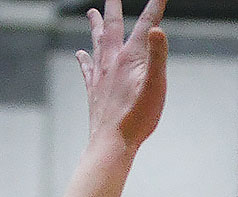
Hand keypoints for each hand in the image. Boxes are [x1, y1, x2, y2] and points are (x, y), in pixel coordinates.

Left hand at [76, 0, 167, 149]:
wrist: (112, 141)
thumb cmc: (137, 118)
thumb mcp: (156, 87)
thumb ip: (158, 57)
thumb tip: (157, 29)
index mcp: (130, 58)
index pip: (146, 25)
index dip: (155, 7)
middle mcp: (112, 61)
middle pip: (112, 26)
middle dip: (114, 7)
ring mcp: (101, 75)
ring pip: (97, 42)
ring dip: (96, 26)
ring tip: (91, 12)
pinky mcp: (94, 90)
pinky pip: (87, 68)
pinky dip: (84, 58)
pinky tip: (80, 54)